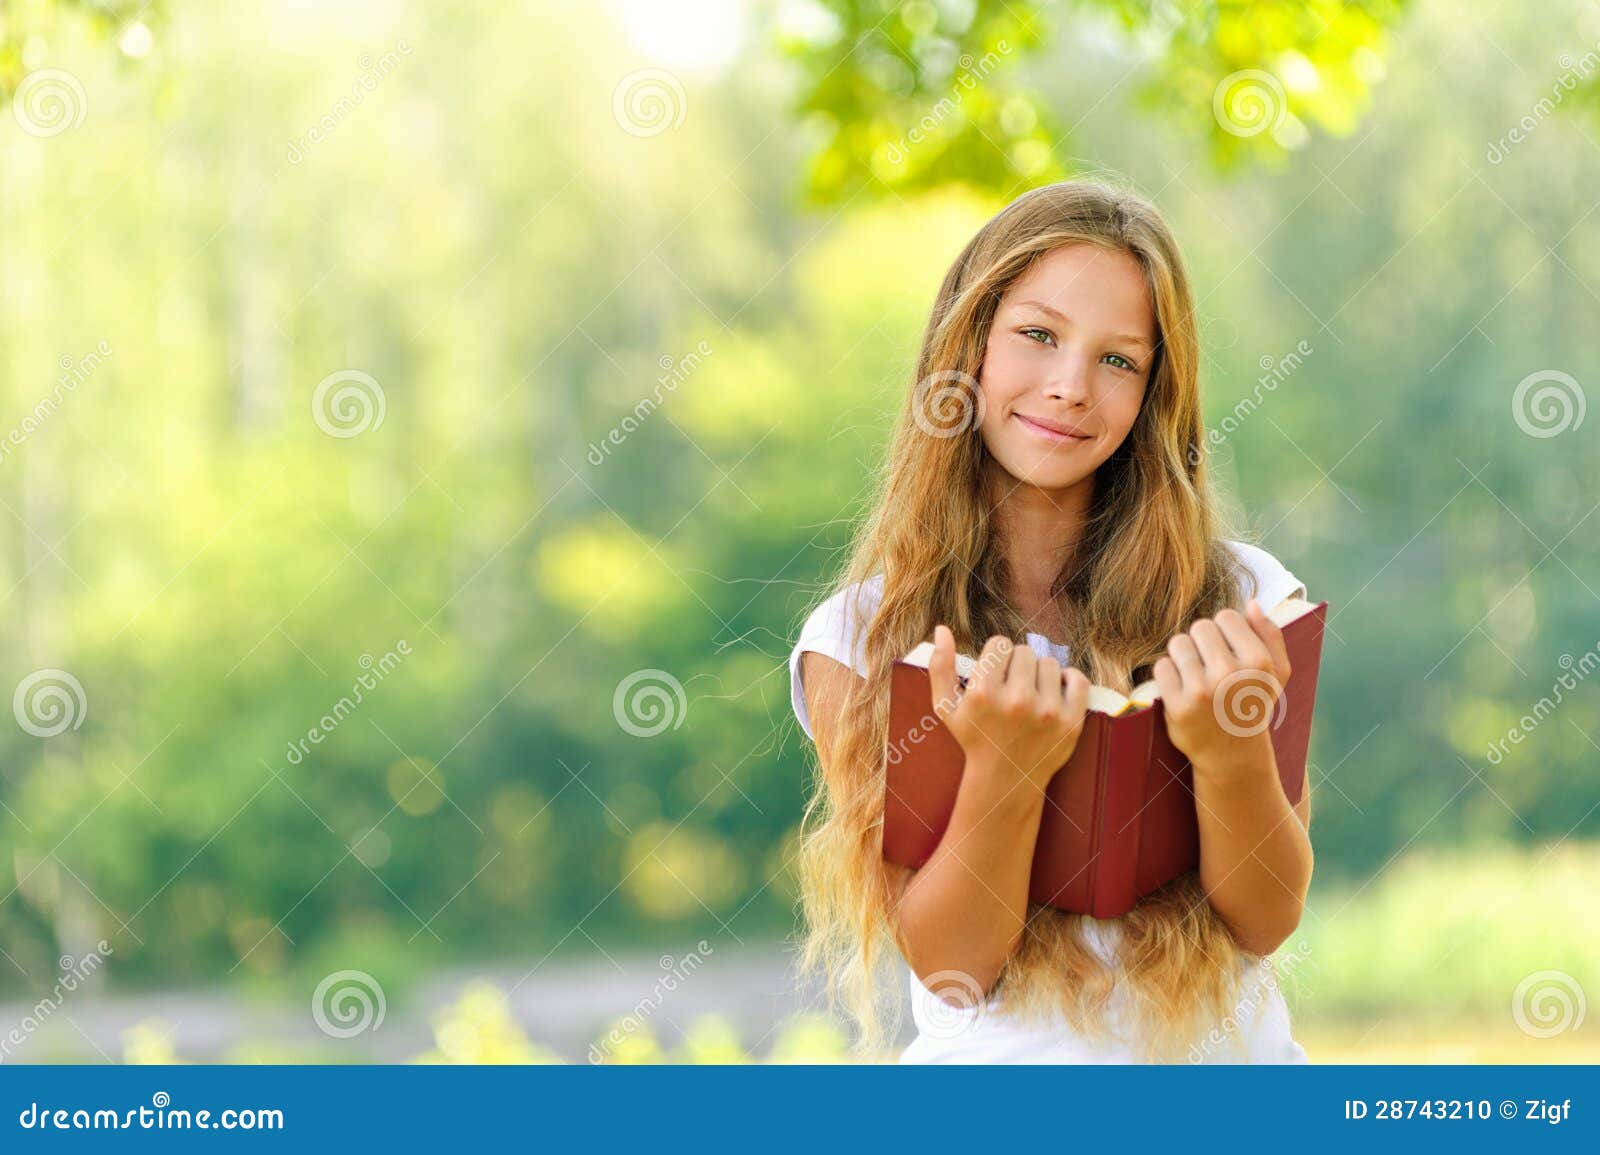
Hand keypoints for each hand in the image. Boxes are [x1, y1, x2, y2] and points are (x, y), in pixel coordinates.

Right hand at [927, 626, 1090, 793]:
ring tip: (1031, 693)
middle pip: (1025, 651)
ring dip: (1041, 674)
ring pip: (1050, 663)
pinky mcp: (1071, 722)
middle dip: (1018, 664)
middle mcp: (1016, 701)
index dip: (997, 656)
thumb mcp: (946, 707)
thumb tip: (942, 628)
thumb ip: (940, 666)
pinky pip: (1078, 679)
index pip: (1000, 643)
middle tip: (1013, 686)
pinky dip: (1069, 680)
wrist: (1005, 780)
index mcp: (983, 694)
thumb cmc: (974, 738)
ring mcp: (1046, 712)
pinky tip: (1055, 691)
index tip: (996, 673)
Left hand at [1152, 600, 1292, 772]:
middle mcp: (1230, 674)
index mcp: (1258, 662)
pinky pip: (1161, 666)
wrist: (1233, 754)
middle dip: (1202, 642)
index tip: (1228, 651)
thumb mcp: (1276, 673)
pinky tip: (1182, 689)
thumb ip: (1270, 634)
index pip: (1226, 617)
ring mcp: (1202, 691)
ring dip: (1183, 656)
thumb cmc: (1254, 704)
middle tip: (1210, 665)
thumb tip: (1251, 604)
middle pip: (1200, 627)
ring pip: (1178, 643)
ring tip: (1196, 675)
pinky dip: (1168, 674)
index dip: (1224, 632)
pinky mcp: (1178, 706)